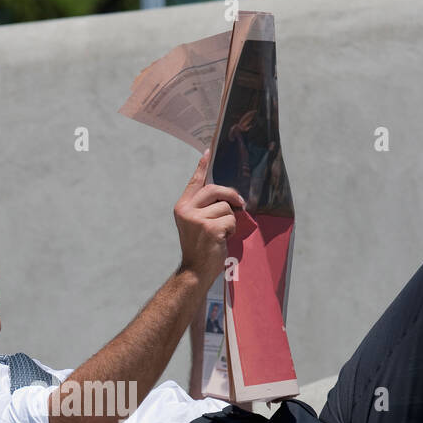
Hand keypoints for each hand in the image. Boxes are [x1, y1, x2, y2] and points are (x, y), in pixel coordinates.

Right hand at [174, 149, 243, 284]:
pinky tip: (223, 239)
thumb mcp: (196, 224)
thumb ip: (204, 208)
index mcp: (182, 207)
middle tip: (240, 204)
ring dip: (230, 220)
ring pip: (226, 207)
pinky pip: (231, 220)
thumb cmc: (200, 248)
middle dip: (231, 196)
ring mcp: (197, 219)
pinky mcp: (209, 228)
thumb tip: (226, 194)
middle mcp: (186, 210)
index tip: (208, 151)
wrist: (195, 271)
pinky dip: (232, 229)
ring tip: (222, 233)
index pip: (195, 182)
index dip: (202, 166)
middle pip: (215, 189)